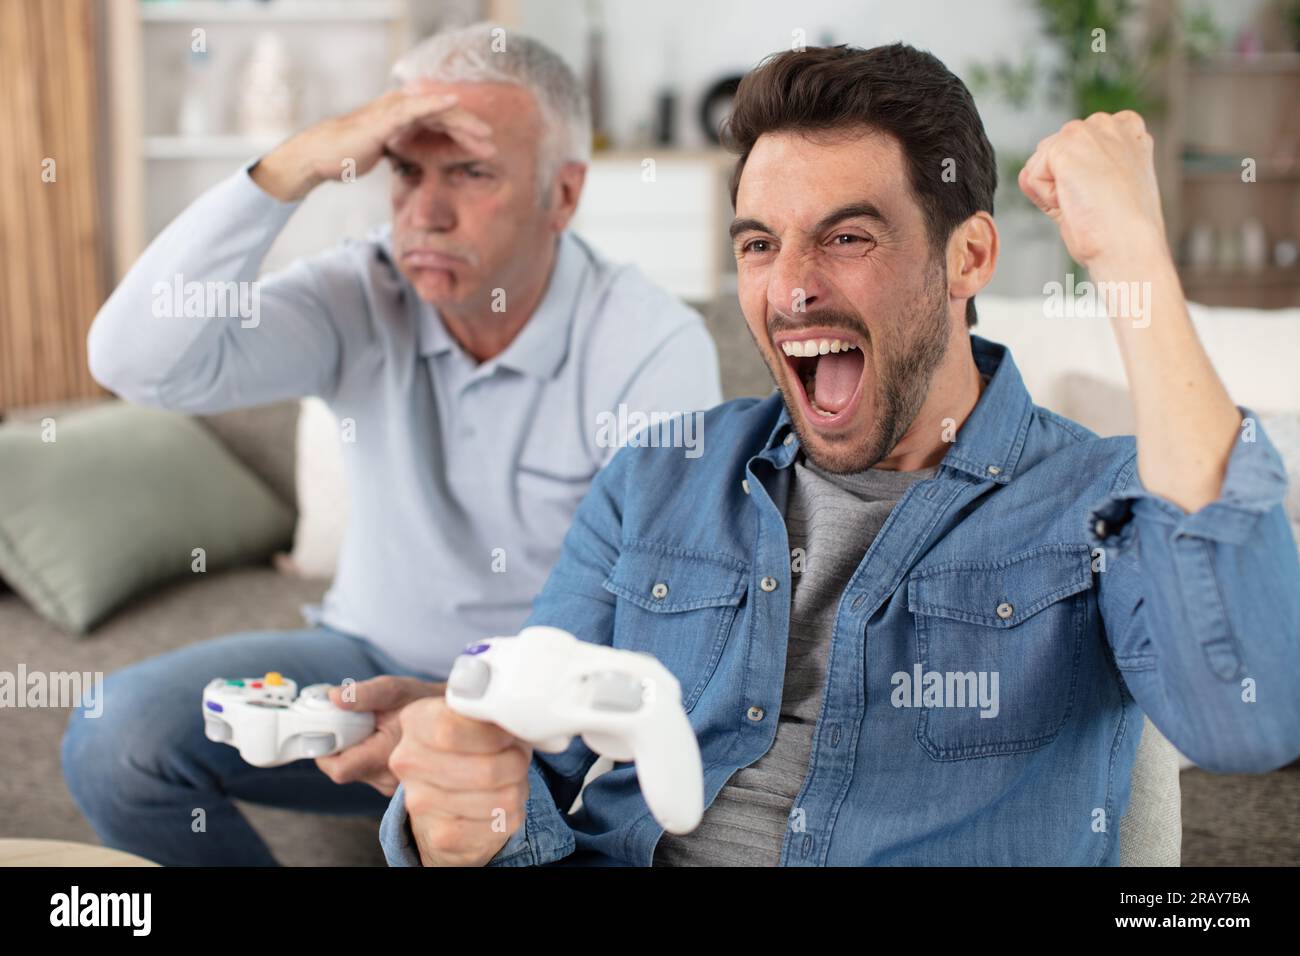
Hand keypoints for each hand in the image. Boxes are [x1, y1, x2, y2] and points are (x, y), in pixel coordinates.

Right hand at [251, 81, 495, 201]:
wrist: (321, 156)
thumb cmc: (349, 155)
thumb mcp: (384, 153)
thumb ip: (402, 151)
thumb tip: (417, 165)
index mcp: (404, 118)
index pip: (441, 123)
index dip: (464, 133)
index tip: (484, 150)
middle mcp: (402, 108)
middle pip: (445, 115)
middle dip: (471, 129)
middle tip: (493, 145)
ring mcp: (394, 110)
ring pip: (437, 110)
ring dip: (463, 121)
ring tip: (485, 134)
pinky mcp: (386, 116)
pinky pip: (416, 107)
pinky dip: (436, 103)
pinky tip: (453, 102)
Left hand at [313, 675, 444, 796]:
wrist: (455, 719)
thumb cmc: (425, 702)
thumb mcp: (396, 690)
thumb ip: (364, 694)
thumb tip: (332, 697)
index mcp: (387, 759)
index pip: (338, 769)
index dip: (324, 750)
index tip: (327, 726)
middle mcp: (388, 780)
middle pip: (343, 768)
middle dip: (339, 744)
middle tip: (351, 719)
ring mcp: (390, 786)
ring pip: (353, 770)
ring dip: (352, 748)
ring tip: (370, 725)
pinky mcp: (392, 784)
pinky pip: (365, 771)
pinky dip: (363, 752)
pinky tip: (377, 736)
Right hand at [388, 697, 531, 866]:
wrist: (444, 794)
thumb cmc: (472, 742)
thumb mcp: (474, 712)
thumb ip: (486, 703)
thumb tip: (510, 709)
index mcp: (415, 721)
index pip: (451, 730)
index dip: (492, 733)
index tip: (506, 733)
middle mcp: (409, 763)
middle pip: (486, 770)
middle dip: (516, 762)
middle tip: (516, 756)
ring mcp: (421, 803)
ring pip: (502, 798)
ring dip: (518, 787)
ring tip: (508, 777)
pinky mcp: (442, 836)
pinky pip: (501, 823)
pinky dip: (512, 812)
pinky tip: (498, 801)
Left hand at [1018, 111, 1167, 273]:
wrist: (1128, 246)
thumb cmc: (1121, 230)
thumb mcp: (1100, 191)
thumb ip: (1073, 172)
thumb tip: (1029, 172)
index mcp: (1127, 134)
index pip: (1077, 145)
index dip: (1076, 178)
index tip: (1103, 197)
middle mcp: (1110, 126)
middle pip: (1053, 151)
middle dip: (1061, 182)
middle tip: (1092, 203)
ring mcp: (1088, 132)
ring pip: (1041, 162)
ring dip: (1052, 190)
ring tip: (1085, 202)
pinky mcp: (1065, 146)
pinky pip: (1032, 175)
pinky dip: (1045, 197)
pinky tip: (1073, 202)